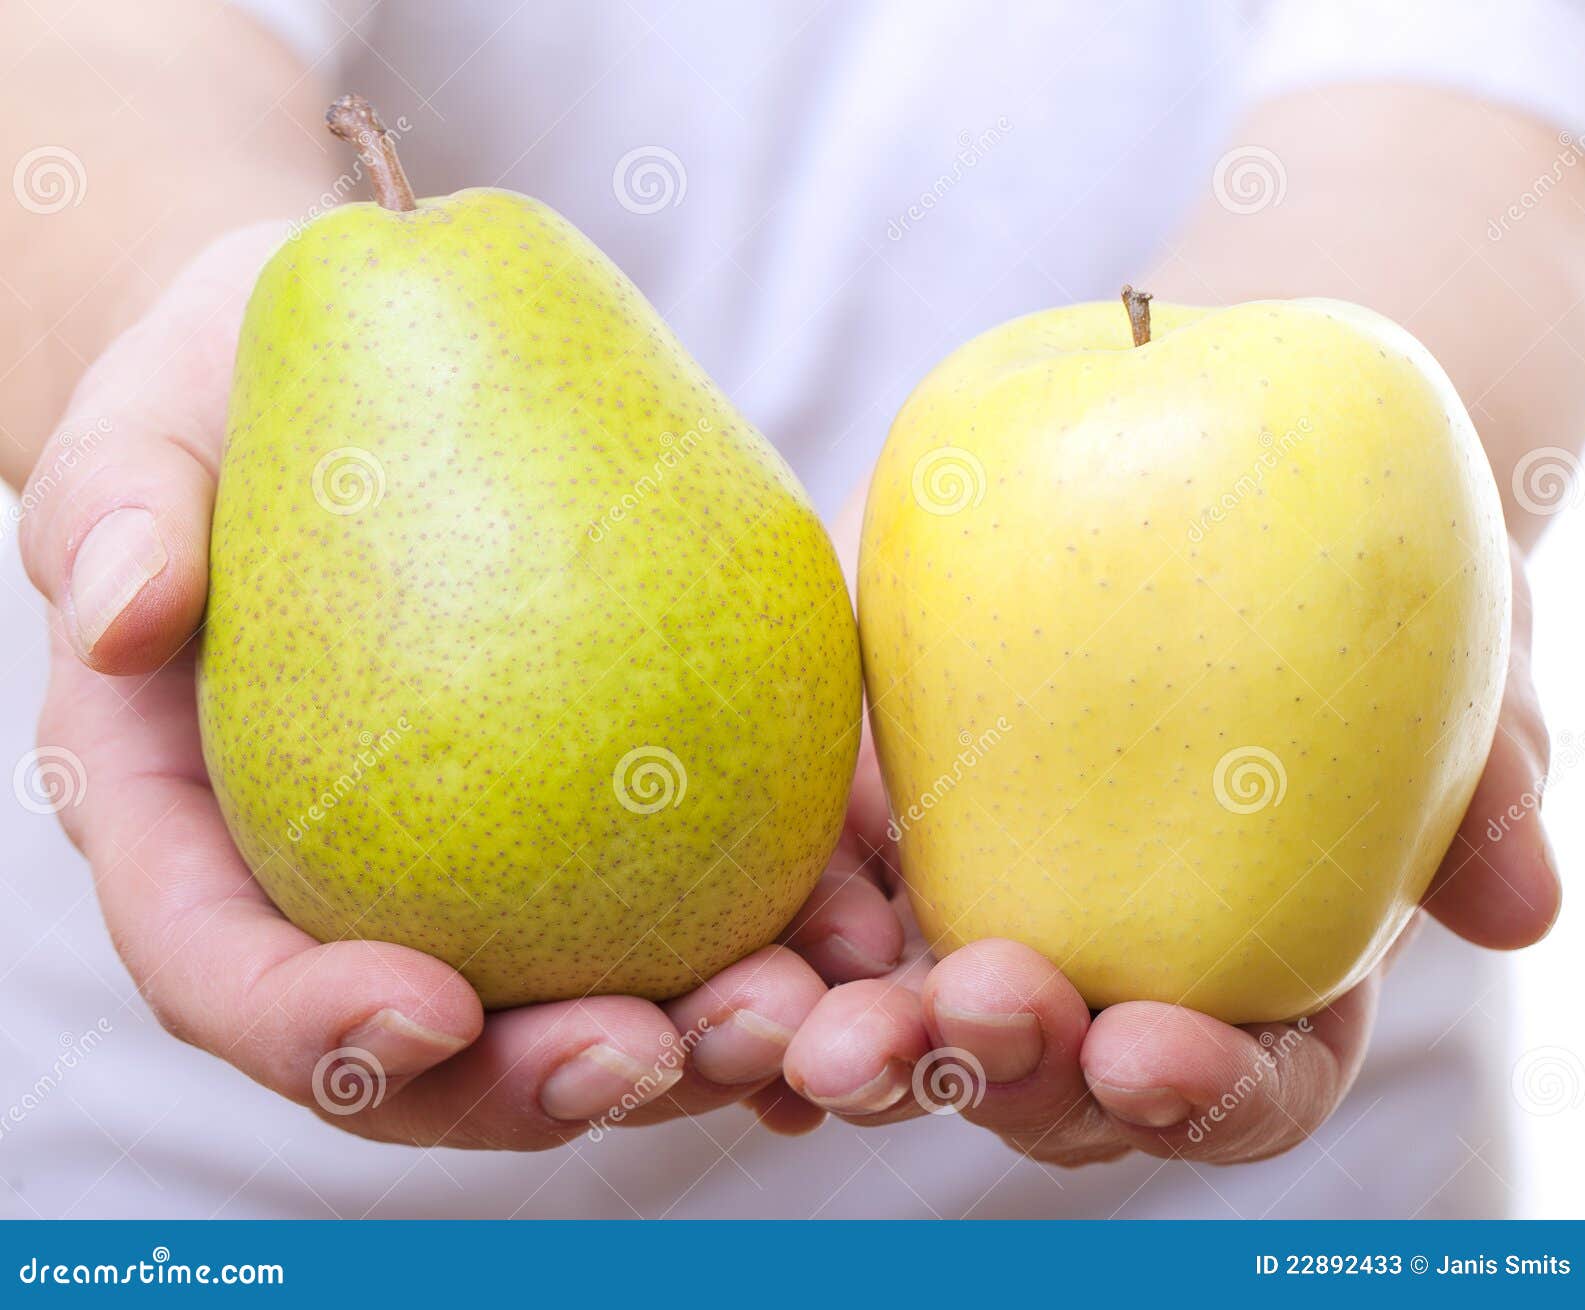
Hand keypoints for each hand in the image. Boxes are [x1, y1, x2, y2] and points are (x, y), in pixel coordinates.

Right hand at [19, 224, 828, 1147]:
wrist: (369, 374)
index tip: (429, 1005)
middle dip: (535, 1085)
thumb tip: (122, 614)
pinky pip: (687, 906)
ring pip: (576, 1011)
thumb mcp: (144, 427)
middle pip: (426, 1051)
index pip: (227, 975)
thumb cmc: (235, 403)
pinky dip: (775, 938)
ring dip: (691, 1046)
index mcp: (195, 843)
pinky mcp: (603, 825)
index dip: (313, 1028)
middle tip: (652, 1049)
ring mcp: (484, 875)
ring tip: (796, 1010)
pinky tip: (863, 932)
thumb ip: (119, 511)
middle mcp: (341, 895)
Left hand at [780, 552, 1556, 1164]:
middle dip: (1006, 1077)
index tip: (1145, 1052)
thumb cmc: (1358, 561)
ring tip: (809, 1036)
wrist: (1202, 442)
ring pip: (917, 1023)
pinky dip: (779, 956)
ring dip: (865, 1048)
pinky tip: (735, 971)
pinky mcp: (882, 813)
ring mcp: (986, 890)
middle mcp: (1113, 957)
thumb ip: (1485, 773)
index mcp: (1257, 961)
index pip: (1240, 1079)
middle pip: (1057, 1082)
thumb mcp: (1448, 643)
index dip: (1200, 1096)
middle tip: (965, 1013)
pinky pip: (819, 908)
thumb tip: (1521, 909)